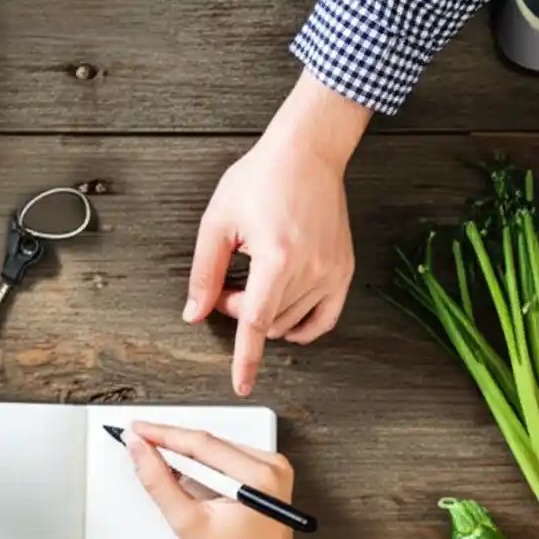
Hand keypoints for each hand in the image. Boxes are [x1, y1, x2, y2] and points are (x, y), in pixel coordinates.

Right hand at [125, 421, 298, 538]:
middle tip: (139, 443)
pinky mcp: (270, 476)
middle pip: (210, 444)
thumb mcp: (188, 523)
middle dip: (172, 443)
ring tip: (158, 462)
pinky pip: (229, 459)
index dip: (163, 434)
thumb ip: (158, 482)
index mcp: (259, 476)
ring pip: (217, 450)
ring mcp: (275, 470)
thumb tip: (139, 450)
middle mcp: (273, 467)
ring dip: (187, 455)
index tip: (137, 430)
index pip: (201, 444)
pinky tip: (185, 475)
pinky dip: (204, 465)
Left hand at [184, 71, 368, 396]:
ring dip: (266, 314)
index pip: (256, 323)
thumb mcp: (217, 223)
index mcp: (277, 257)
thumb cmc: (261, 179)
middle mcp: (311, 268)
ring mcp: (332, 271)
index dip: (245, 358)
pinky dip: (300, 326)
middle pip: (267, 321)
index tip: (241, 385)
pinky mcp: (344, 270)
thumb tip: (194, 313)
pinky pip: (324, 319)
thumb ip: (204, 274)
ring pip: (290, 323)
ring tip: (254, 278)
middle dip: (240, 312)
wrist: (307, 153)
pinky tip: (283, 311)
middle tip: (230, 282)